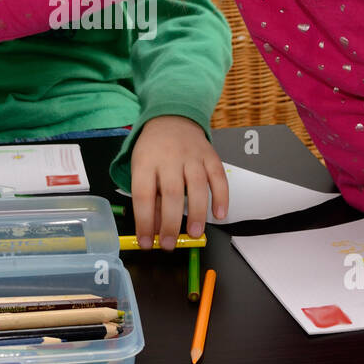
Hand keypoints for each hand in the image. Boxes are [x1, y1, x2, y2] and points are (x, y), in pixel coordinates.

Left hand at [128, 116, 227, 249]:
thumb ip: (149, 199)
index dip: (144, 221)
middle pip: (171, 192)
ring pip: (196, 185)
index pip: (143, 194)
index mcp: (145, 161)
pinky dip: (221, 197)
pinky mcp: (210, 155)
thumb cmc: (154, 151)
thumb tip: (154, 231)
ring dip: (197, 212)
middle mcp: (169, 157)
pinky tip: (220, 214)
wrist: (172, 118)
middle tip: (170, 244)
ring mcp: (192, 155)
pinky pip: (219, 177)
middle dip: (171, 222)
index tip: (146, 243)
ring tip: (195, 234)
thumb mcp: (142, 169)